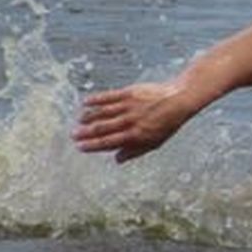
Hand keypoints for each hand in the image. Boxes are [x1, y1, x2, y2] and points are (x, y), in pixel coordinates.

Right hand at [72, 80, 193, 163]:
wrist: (178, 99)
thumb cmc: (166, 123)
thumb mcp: (154, 143)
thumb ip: (134, 151)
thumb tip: (116, 159)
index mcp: (135, 136)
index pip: (108, 142)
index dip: (92, 145)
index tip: (80, 147)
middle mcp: (130, 121)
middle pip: (103, 128)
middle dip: (86, 133)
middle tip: (73, 135)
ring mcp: (129, 106)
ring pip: (103, 112)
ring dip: (88, 117)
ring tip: (78, 121)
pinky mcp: (130, 92)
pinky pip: (109, 96)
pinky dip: (96, 99)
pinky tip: (85, 102)